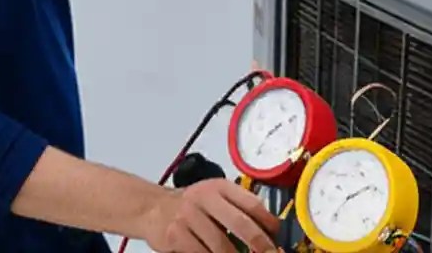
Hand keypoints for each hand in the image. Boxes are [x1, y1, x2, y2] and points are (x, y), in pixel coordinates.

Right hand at [142, 179, 279, 252]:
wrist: (153, 207)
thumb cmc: (190, 206)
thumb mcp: (215, 197)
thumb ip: (238, 207)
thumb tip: (270, 231)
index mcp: (219, 187)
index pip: (251, 203)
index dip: (269, 222)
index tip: (278, 237)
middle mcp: (204, 198)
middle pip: (240, 223)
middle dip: (259, 244)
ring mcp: (188, 217)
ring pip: (221, 245)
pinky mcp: (175, 235)